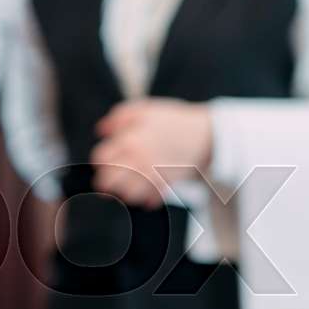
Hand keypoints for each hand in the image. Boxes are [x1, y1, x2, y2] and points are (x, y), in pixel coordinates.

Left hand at [90, 99, 212, 208]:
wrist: (207, 135)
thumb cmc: (173, 120)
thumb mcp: (144, 109)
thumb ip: (118, 117)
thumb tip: (102, 131)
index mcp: (130, 141)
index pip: (101, 158)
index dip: (101, 158)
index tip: (106, 158)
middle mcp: (139, 160)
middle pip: (107, 180)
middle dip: (105, 178)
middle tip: (110, 175)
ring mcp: (152, 175)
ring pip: (125, 194)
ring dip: (122, 190)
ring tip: (124, 185)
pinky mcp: (166, 185)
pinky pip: (147, 199)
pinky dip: (143, 198)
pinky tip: (143, 191)